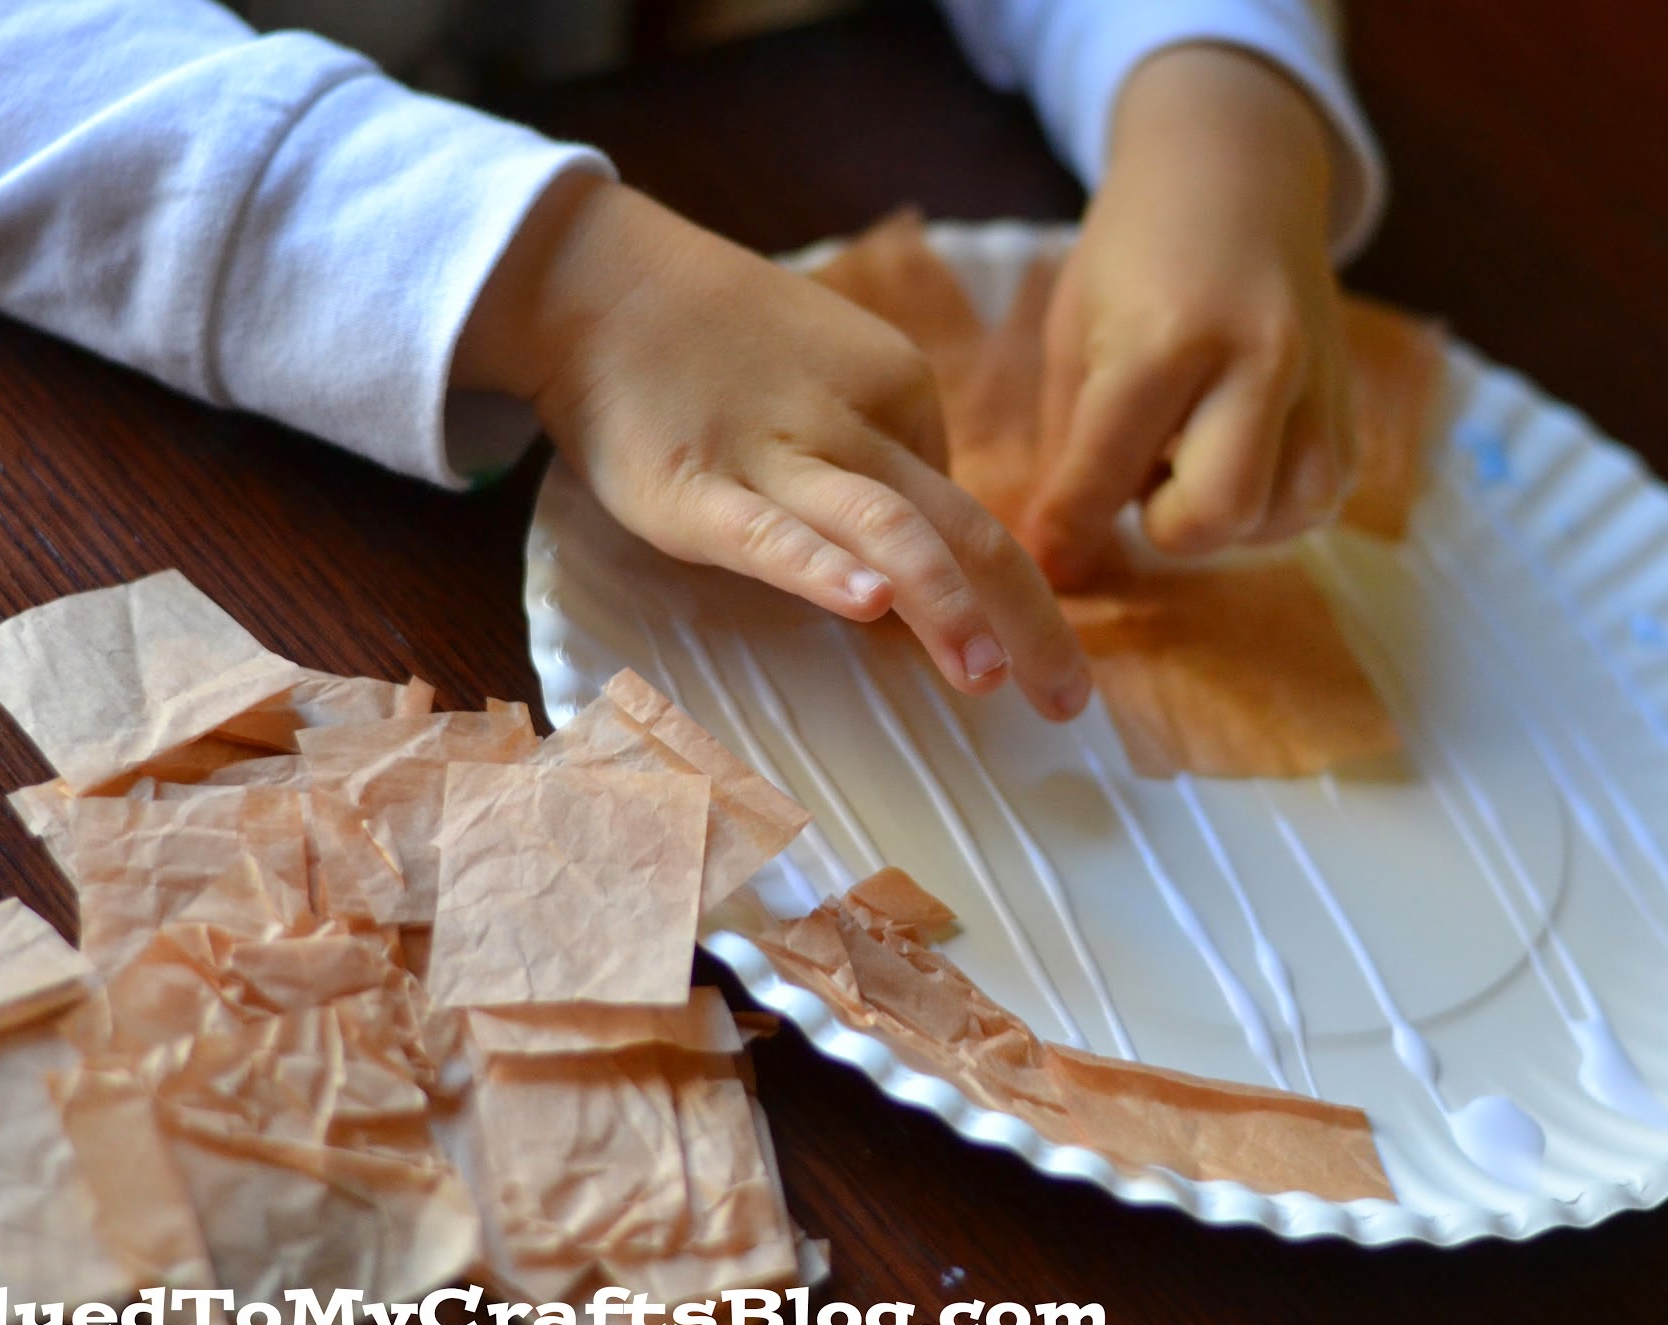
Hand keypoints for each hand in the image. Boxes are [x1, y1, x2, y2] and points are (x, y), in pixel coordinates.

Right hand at [455, 175, 1091, 719]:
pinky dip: (820, 568)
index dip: (975, 588)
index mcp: (903, 390)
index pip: (958, 509)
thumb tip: (912, 570)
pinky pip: (768, 534)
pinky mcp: (696, 488)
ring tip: (988, 677)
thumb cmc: (715, 344)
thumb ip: (878, 459)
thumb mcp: (829, 377)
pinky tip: (866, 606)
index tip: (973, 640)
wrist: (599, 277)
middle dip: (1029, 622)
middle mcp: (859, 421)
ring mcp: (777, 454)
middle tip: (1069, 704)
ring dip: (946, 605)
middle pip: (965, 531)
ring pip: (887, 528)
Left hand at [1025, 44, 1356, 588]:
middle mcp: (1258, 362)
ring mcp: (1319, 381)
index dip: (1065, 532)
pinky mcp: (1352, 403)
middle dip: (1167, 526)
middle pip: (1218, 514)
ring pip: (1286, 514)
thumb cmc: (1133, 257)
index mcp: (1166, 339)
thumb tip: (1054, 562)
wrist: (1237, 175)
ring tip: (1190, 456)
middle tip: (1141, 481)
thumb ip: (1069, 453)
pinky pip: (1319, 496)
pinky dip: (1270, 500)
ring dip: (1227, 515)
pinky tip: (1232, 451)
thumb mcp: (1074, 336)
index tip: (1045, 562)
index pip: (1106, 474)